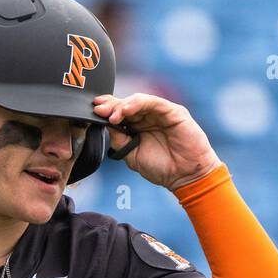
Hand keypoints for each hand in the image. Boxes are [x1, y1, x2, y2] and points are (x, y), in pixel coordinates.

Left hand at [93, 93, 220, 190]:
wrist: (185, 176)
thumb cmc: (162, 168)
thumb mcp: (132, 156)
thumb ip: (119, 140)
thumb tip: (105, 126)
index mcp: (138, 127)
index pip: (120, 114)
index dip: (106, 111)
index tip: (92, 111)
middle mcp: (148, 117)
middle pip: (126, 104)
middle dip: (111, 106)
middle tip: (98, 109)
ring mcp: (160, 113)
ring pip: (138, 101)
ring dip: (122, 106)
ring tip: (111, 114)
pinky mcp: (173, 111)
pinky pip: (153, 102)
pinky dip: (138, 104)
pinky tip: (126, 111)